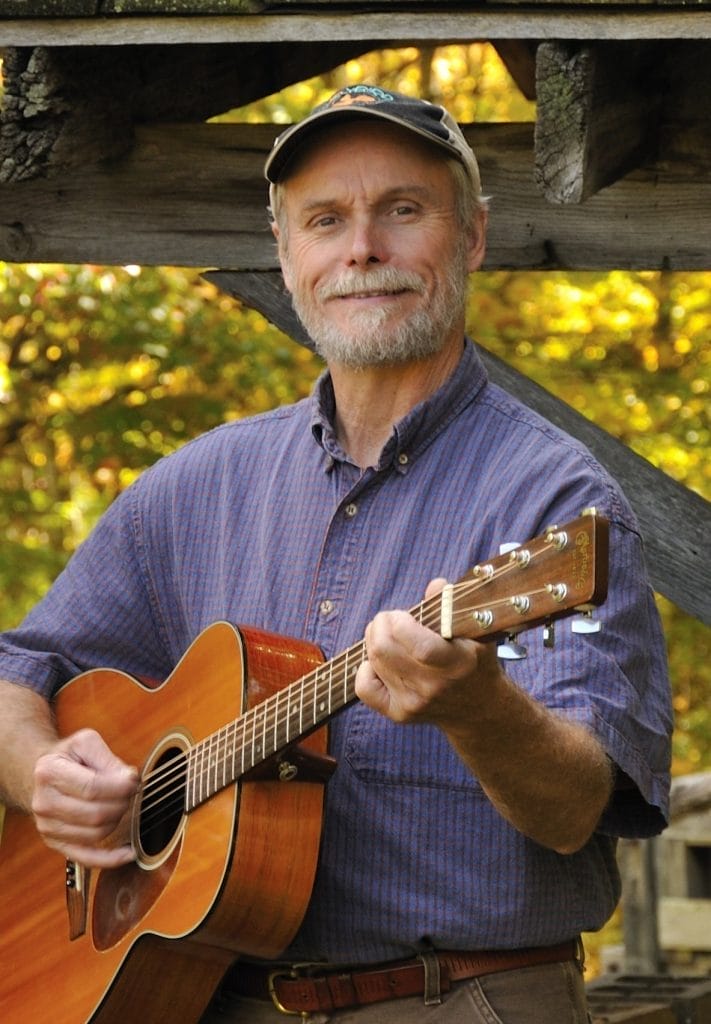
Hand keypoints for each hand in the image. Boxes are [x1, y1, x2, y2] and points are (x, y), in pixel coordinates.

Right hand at [31, 728, 138, 868]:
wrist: (39, 775)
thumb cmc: (68, 757)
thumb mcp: (85, 744)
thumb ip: (108, 758)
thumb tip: (129, 779)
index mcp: (49, 772)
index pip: (92, 787)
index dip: (120, 787)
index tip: (135, 781)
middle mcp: (43, 802)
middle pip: (95, 813)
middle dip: (122, 802)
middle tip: (130, 791)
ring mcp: (47, 826)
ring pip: (95, 833)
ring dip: (117, 819)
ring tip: (121, 803)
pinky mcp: (54, 843)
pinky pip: (85, 858)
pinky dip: (110, 859)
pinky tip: (128, 852)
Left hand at [355, 578, 504, 729]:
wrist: (478, 709)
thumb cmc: (475, 662)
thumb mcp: (476, 631)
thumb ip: (454, 606)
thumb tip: (436, 585)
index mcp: (456, 664)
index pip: (419, 647)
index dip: (401, 623)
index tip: (404, 615)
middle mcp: (433, 686)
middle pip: (384, 650)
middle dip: (381, 624)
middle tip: (391, 618)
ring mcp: (414, 703)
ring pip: (374, 661)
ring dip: (374, 639)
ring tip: (388, 633)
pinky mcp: (399, 713)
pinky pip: (364, 688)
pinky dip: (365, 668)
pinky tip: (379, 661)